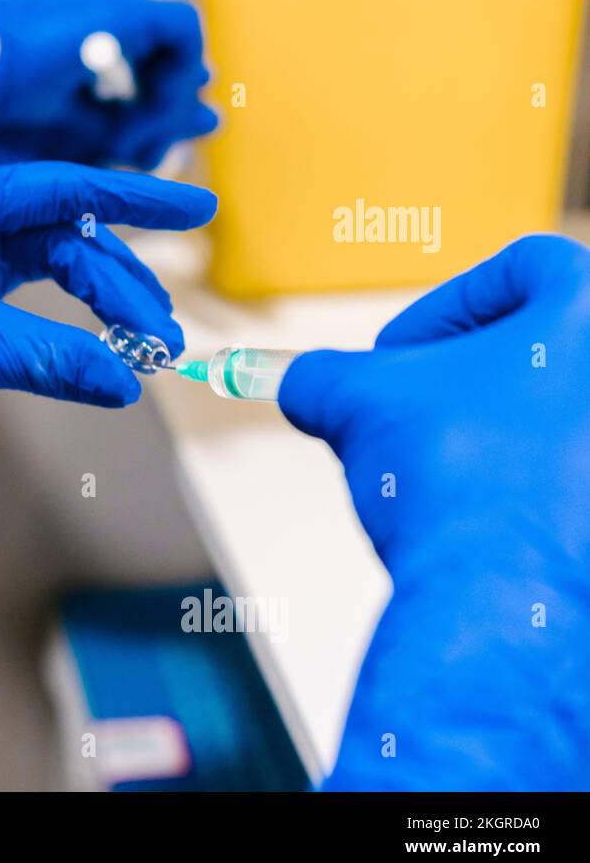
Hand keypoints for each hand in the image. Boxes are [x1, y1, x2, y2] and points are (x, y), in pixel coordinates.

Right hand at [0, 0, 217, 168]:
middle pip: (172, 64)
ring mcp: (120, 6)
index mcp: (93, 38)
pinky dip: (174, 78)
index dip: (161, 115)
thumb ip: (115, 137)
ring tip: (136, 142)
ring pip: (182, 54)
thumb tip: (155, 153)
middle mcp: (112, 16)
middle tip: (165, 149)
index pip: (150, 73)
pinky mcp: (127, 8)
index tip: (148, 154)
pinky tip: (145, 108)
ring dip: (168, 107)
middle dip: (176, 115)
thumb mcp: (72, 130)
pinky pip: (184, 36)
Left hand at [0, 162, 215, 536]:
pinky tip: (98, 357)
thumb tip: (124, 378)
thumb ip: (47, 358)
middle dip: (119, 279)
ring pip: (50, 272)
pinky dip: (65, 335)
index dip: (133, 197)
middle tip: (160, 328)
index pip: (58, 190)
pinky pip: (28, 311)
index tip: (194, 206)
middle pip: (63, 235)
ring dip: (98, 306)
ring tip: (144, 345)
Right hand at [279, 235, 589, 788]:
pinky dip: (516, 491)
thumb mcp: (356, 402)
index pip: (529, 266)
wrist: (499, 596)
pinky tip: (470, 520)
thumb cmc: (457, 480)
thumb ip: (320, 376)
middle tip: (410, 415)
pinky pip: (565, 482)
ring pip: (552, 419)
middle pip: (539, 349)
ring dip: (487, 435)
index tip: (403, 356)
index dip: (449, 304)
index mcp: (586, 317)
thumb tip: (300, 383)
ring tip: (434, 474)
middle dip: (461, 380)